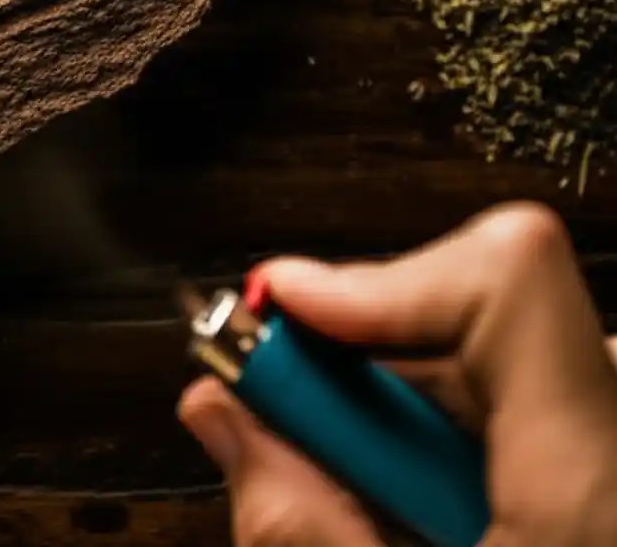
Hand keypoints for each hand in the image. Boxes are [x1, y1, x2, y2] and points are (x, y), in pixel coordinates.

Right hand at [179, 202, 616, 545]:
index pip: (506, 285)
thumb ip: (302, 529)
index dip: (376, 282)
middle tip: (288, 424)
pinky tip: (424, 499)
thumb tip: (226, 417)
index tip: (280, 314)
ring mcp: (616, 442)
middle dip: (360, 350)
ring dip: (396, 396)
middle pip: (475, 305)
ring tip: (374, 496)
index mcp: (599, 488)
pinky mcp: (603, 455)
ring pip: (490, 343)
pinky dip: (443, 422)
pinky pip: (518, 387)